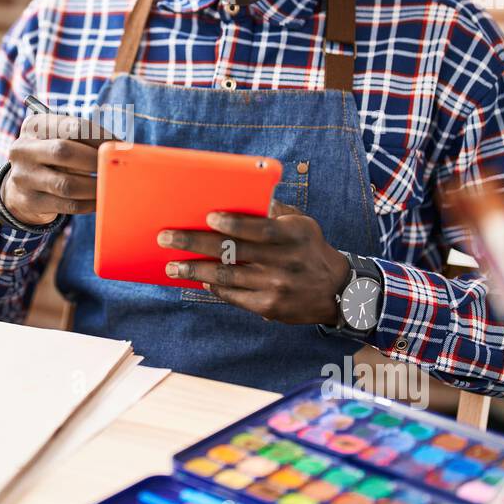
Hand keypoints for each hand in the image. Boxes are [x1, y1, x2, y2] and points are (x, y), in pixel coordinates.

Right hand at [1, 112, 111, 225]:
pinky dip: (89, 203)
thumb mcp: (57, 139)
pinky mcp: (29, 202)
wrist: (19, 188)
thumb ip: (83, 140)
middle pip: (64, 151)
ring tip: (108, 185)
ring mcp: (23, 177)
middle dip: (94, 160)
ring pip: (66, 184)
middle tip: (112, 166)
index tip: (119, 146)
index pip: (73, 127)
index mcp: (34, 125)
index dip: (101, 137)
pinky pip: (68, 205)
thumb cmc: (50, 158)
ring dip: (94, 186)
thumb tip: (121, 149)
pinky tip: (98, 199)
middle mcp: (23, 149)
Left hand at [157, 199, 351, 324]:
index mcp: (292, 236)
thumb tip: (242, 196)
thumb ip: (274, 211)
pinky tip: (198, 279)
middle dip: (194, 243)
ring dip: (194, 270)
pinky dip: (213, 287)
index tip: (207, 217)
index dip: (232, 223)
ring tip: (172, 266)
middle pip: (232, 251)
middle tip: (166, 238)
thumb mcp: (301, 224)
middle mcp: (284, 262)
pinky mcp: (269, 308)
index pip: (258, 229)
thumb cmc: (310, 248)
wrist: (337, 291)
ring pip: (226, 276)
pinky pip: (233, 296)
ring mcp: (275, 287)